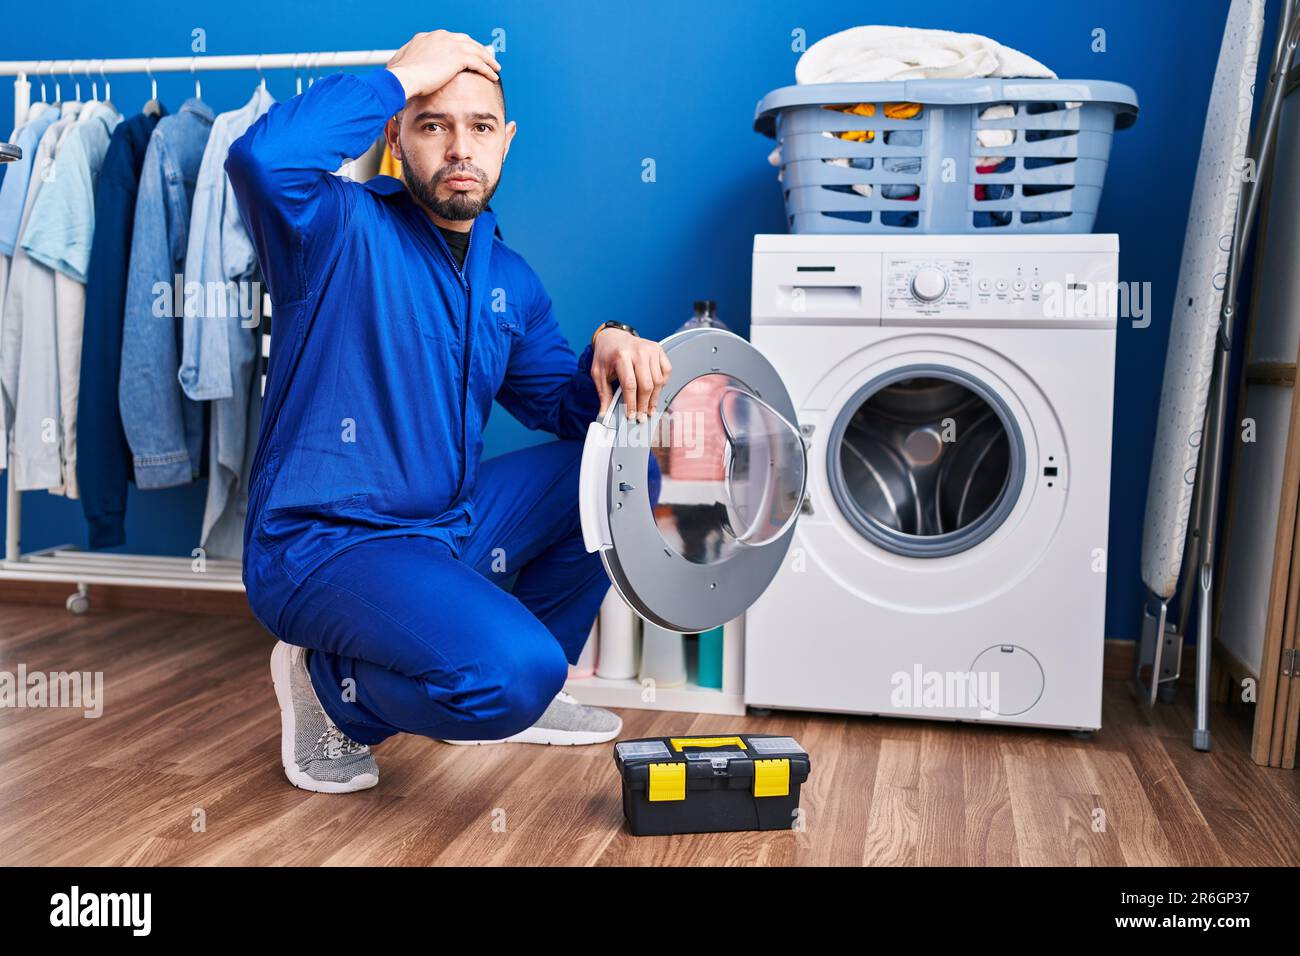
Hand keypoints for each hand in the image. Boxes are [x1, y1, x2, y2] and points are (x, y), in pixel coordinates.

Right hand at [386, 30, 500, 99]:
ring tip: (495, 68)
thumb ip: (409, 62)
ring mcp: (450, 44)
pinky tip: (493, 76)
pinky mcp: (458, 56)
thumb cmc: (399, 77)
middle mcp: (440, 36)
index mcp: (427, 37)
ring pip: (476, 50)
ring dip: (487, 59)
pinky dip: (488, 69)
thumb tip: (405, 68)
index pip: (450, 39)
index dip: (461, 46)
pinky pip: (479, 62)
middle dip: (477, 49)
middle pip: (466, 41)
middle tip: (486, 58)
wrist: (403, 78)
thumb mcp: (402, 64)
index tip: (467, 53)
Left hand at [591, 329, 671, 422]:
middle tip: (642, 417)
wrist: (614, 337)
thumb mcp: (599, 373)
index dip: (632, 403)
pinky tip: (655, 391)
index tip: (631, 415)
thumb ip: (603, 394)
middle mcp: (638, 351)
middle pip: (646, 385)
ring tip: (649, 409)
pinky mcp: (659, 350)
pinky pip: (666, 371)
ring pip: (658, 381)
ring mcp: (651, 350)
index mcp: (621, 356)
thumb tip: (605, 414)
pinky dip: (662, 384)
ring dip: (654, 398)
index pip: (630, 385)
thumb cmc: (606, 355)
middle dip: (644, 405)